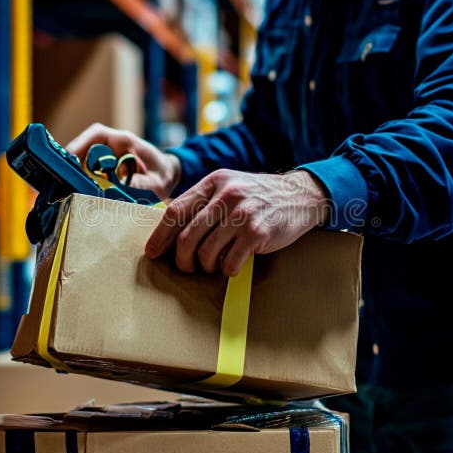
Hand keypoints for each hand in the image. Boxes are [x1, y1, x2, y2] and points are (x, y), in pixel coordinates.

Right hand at [66, 123, 180, 198]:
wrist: (168, 174)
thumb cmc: (164, 175)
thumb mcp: (157, 183)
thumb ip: (142, 185)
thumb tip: (122, 188)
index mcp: (125, 142)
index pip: (98, 134)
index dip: (82, 142)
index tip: (71, 155)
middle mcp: (114, 145)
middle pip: (86, 145)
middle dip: (73, 158)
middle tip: (64, 176)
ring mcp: (109, 154)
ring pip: (85, 156)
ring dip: (77, 169)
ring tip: (69, 184)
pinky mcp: (107, 165)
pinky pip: (90, 167)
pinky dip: (83, 176)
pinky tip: (80, 189)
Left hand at [145, 169, 329, 276]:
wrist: (300, 196)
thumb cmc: (257, 197)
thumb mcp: (228, 188)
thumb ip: (202, 203)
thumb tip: (168, 228)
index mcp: (213, 182)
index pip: (175, 211)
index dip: (160, 236)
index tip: (152, 253)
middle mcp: (226, 195)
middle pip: (187, 236)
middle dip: (182, 259)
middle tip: (187, 268)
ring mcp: (243, 213)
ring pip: (206, 252)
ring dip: (206, 266)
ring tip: (213, 265)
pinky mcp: (258, 232)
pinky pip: (229, 262)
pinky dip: (227, 270)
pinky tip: (233, 264)